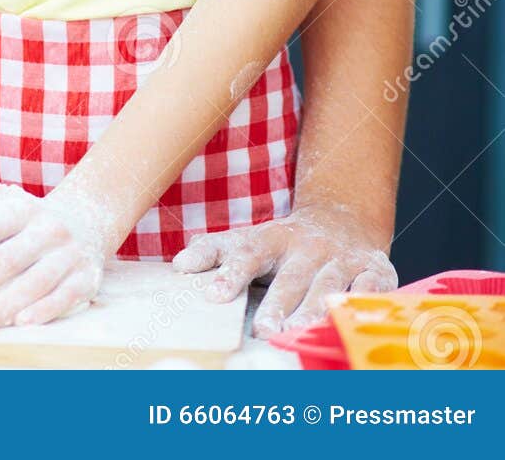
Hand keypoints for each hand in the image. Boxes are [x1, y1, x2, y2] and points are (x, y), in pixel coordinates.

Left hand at [0, 176, 110, 329]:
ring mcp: (69, 253)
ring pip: (35, 281)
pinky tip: (20, 323)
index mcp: (21, 209)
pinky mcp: (87, 277)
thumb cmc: (26, 217)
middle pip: (8, 259)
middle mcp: (48, 228)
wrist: (88, 219)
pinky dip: (43, 310)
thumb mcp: (0, 196)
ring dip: (4, 305)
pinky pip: (65, 295)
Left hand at [172, 202, 396, 336]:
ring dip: (316, 310)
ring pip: (329, 286)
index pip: (249, 253)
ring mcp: (342, 258)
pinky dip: (364, 302)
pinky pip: (371, 289)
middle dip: (279, 303)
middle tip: (264, 329)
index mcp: (274, 237)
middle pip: (292, 277)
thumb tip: (179, 265)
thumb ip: (215, 252)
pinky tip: (353, 319)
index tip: (214, 296)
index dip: (232, 273)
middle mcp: (309, 247)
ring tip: (301, 333)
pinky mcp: (374, 270)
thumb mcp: (250, 239)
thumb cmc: (286, 243)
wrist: (343, 220)